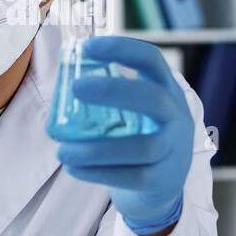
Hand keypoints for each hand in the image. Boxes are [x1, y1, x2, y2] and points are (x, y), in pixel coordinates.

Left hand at [52, 36, 193, 235]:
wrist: (160, 187)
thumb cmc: (135, 139)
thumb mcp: (129, 113)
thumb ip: (104, 98)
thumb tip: (59, 78)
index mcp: (165, 91)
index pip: (151, 61)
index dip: (121, 49)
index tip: (86, 47)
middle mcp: (176, 117)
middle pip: (153, 98)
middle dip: (113, 91)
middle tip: (75, 88)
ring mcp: (174, 150)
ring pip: (143, 147)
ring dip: (96, 149)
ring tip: (62, 151)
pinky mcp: (162, 180)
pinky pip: (132, 177)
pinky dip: (98, 172)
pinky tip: (73, 167)